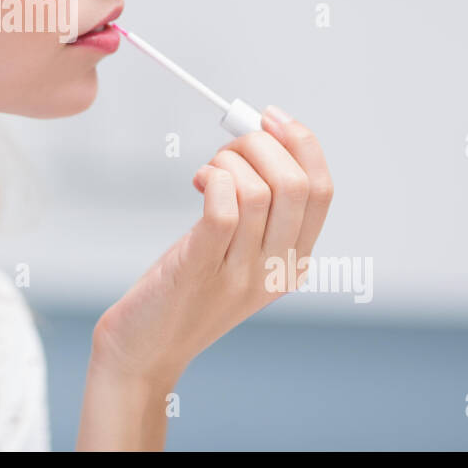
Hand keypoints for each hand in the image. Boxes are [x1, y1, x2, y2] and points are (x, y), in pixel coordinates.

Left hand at [91, 105, 333, 388]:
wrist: (145, 349)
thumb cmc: (184, 290)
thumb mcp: (235, 253)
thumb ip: (255, 210)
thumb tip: (259, 137)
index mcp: (294, 263)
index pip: (322, 191)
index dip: (302, 144)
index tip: (272, 117)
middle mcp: (275, 271)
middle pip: (295, 185)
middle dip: (260, 143)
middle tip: (227, 146)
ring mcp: (240, 274)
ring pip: (258, 190)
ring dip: (227, 160)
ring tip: (207, 171)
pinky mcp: (200, 270)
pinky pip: (224, 209)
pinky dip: (214, 180)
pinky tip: (200, 181)